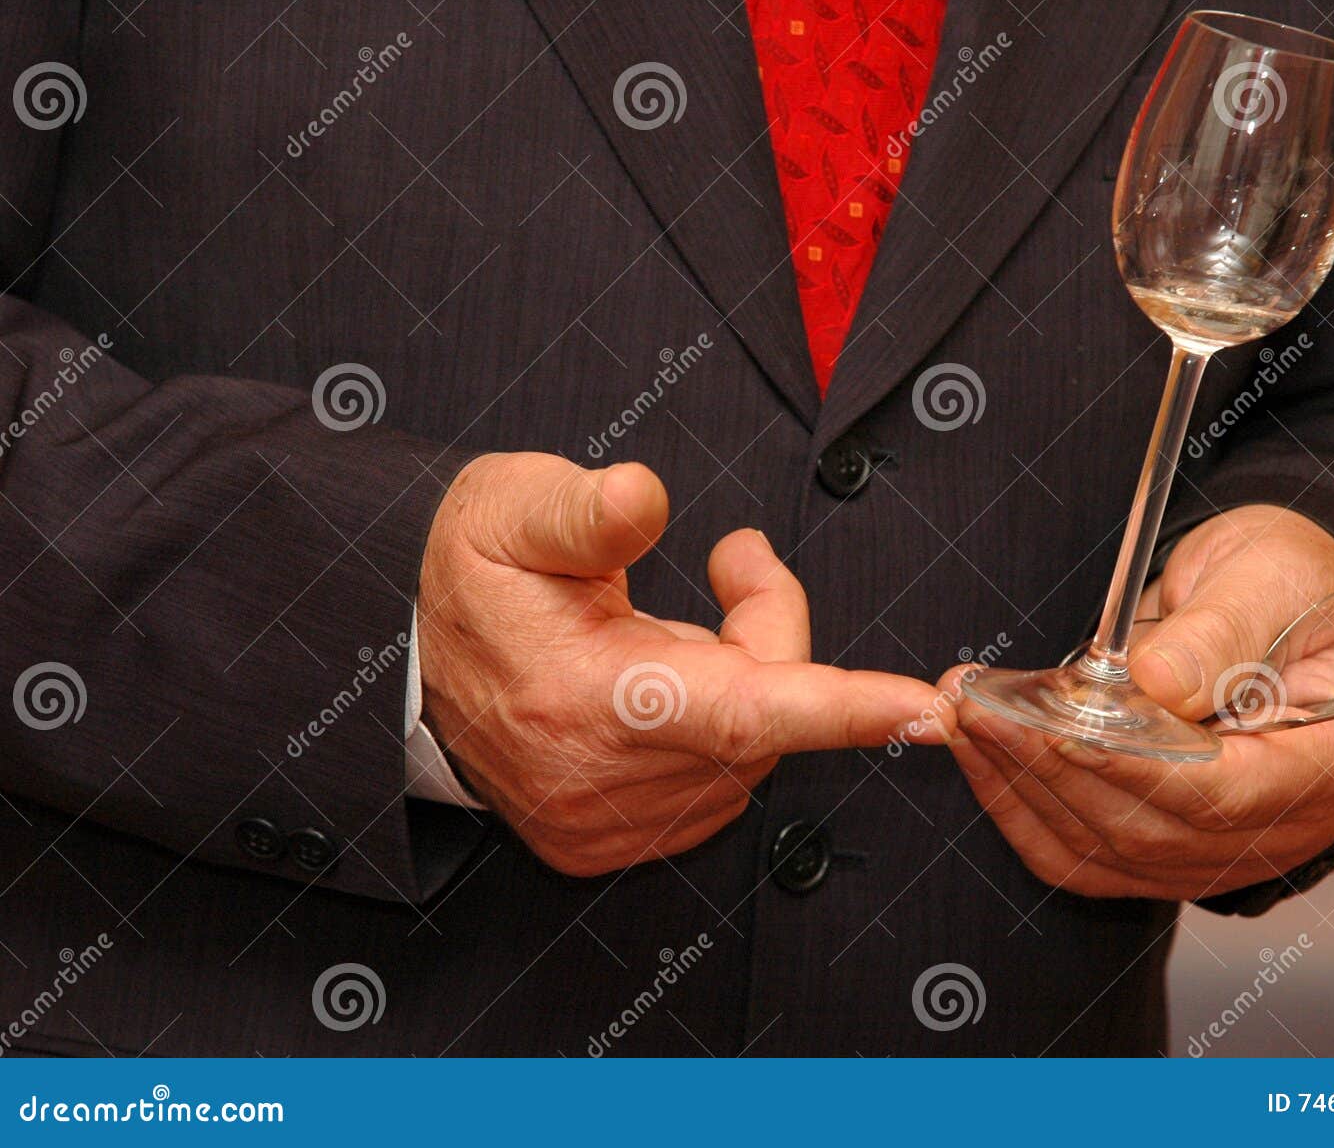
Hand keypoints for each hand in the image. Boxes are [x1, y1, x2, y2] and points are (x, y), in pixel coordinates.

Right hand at [419, 453, 947, 875]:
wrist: (403, 658)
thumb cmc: (469, 573)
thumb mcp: (510, 508)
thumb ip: (584, 506)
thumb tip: (642, 499)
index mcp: (582, 696)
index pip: (738, 710)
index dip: (837, 707)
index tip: (923, 709)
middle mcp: (598, 780)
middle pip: (764, 717)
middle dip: (766, 633)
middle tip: (731, 562)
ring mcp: (604, 823)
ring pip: (751, 755)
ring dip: (743, 683)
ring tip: (668, 631)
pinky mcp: (607, 843)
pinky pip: (718, 786)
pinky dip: (719, 731)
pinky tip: (661, 691)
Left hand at [945, 505, 1333, 899]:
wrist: (1274, 607)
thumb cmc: (1290, 586)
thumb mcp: (1272, 577)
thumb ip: (1222, 632)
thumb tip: (1157, 684)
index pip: (1225, 794)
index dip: (1138, 769)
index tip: (1062, 731)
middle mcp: (1279, 828)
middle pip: (1149, 828)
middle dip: (1050, 766)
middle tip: (979, 704)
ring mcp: (1216, 851)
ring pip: (1099, 848)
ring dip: (1018, 781)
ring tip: (964, 713)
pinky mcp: (1159, 851)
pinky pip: (1076, 851)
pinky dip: (1016, 803)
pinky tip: (978, 750)